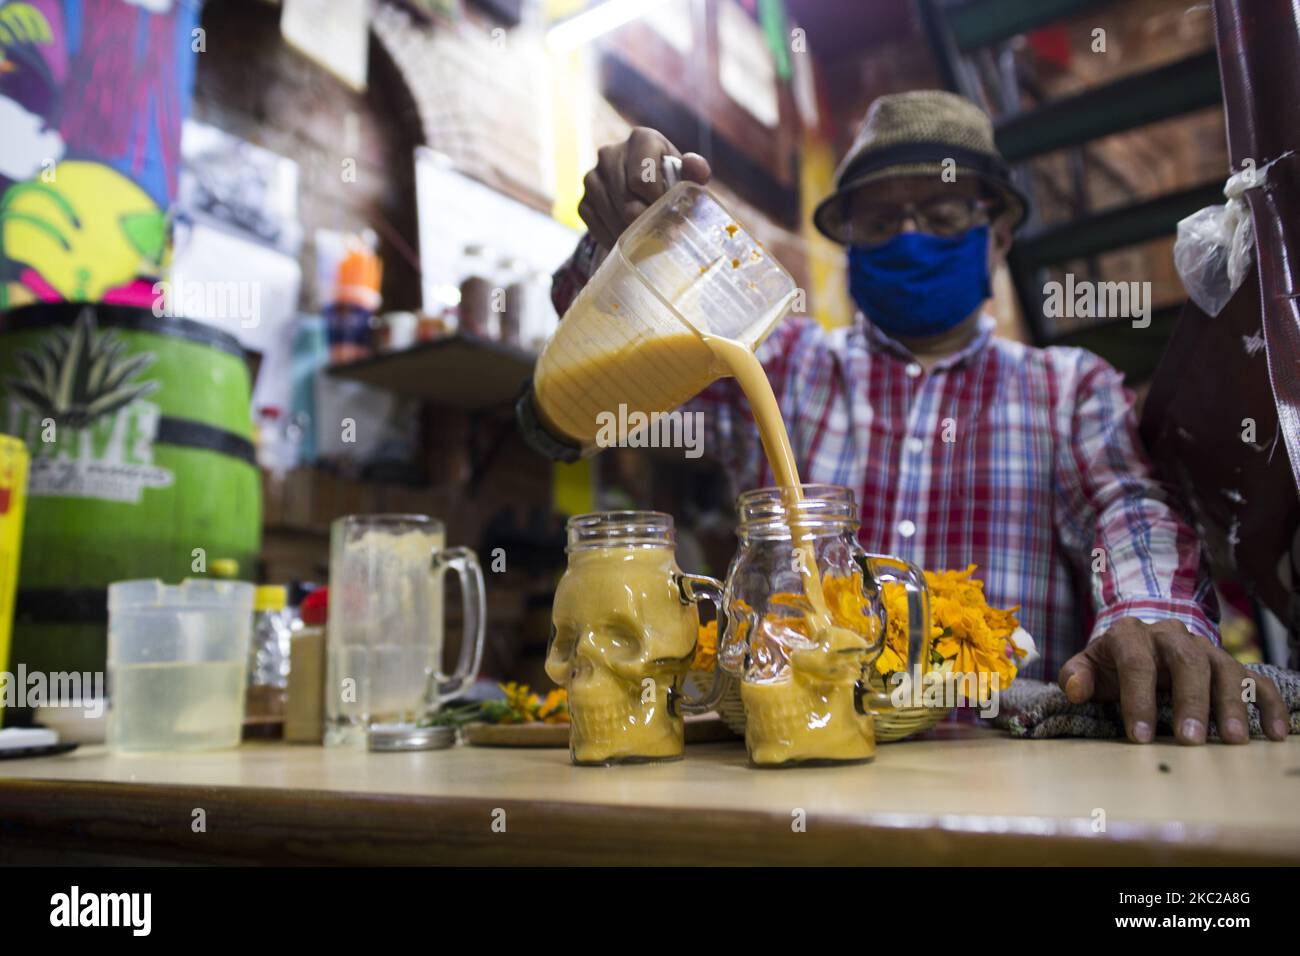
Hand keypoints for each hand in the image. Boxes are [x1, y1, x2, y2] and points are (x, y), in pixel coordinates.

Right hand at [579, 127, 710, 250]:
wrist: (643, 192)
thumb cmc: (670, 182)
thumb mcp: (686, 176)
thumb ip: (696, 171)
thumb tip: (696, 168)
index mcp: (641, 139)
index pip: (640, 179)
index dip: (656, 203)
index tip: (668, 214)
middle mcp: (610, 153)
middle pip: (626, 200)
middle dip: (644, 222)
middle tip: (661, 235)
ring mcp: (593, 176)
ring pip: (610, 215)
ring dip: (629, 233)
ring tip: (646, 239)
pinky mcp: (583, 199)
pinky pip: (595, 225)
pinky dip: (612, 238)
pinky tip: (628, 241)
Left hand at [1058, 617, 1288, 744]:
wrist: (1137, 643)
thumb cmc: (1110, 664)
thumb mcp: (1087, 666)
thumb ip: (1076, 676)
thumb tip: (1074, 690)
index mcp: (1130, 634)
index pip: (1136, 661)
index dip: (1137, 698)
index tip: (1140, 736)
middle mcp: (1170, 636)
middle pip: (1186, 661)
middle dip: (1189, 701)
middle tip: (1190, 740)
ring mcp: (1203, 648)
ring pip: (1223, 668)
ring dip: (1230, 704)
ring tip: (1233, 740)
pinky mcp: (1228, 664)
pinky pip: (1254, 679)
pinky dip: (1267, 703)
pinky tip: (1275, 732)